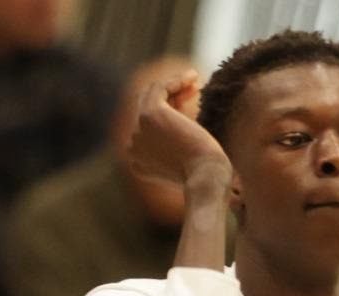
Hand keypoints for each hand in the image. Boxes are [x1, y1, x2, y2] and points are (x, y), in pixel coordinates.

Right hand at [128, 72, 228, 189]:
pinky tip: (192, 76)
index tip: (190, 105)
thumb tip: (183, 126)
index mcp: (139, 164)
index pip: (148, 130)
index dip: (168, 114)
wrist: (206, 175)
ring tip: (193, 79)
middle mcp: (132, 148)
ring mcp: (138, 130)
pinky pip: (158, 88)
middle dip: (170, 99)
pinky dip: (174, 80)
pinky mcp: (149, 114)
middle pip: (146, 111)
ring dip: (172, 85)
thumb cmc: (206, 173)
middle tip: (193, 90)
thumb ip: (178, 149)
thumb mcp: (188, 163)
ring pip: (149, 97)